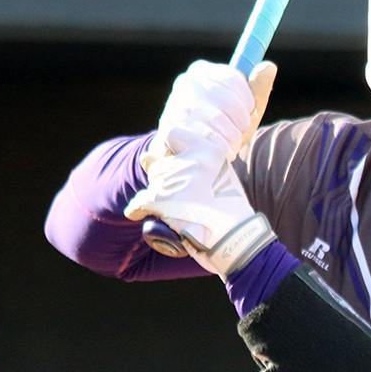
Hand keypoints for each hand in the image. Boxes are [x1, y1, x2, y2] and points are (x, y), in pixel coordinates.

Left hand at [126, 146, 271, 275]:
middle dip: (166, 179)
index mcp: (207, 149)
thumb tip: (145, 157)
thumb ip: (191, 161)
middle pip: (160, 163)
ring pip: (152, 183)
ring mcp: (173, 179)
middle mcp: (190, 160)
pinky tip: (137, 213)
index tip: (175, 161)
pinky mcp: (160, 200)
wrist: (233, 237)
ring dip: (159, 196)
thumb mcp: (220, 174)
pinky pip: (139, 202)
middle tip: (184, 198)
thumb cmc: (228, 208)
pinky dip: (137, 209)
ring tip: (176, 211)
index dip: (168, 149)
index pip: (171, 134)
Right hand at [147, 60, 277, 168]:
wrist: (193, 156)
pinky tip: (221, 152)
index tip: (249, 114)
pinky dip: (219, 147)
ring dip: (231, 135)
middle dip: (241, 120)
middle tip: (241, 131)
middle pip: (227, 100)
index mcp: (202, 71)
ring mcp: (175, 104)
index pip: (234, 78)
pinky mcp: (170, 127)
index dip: (248, 101)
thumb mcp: (244, 107)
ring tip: (232, 143)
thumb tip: (269, 66)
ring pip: (217, 119)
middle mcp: (186, 82)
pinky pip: (204, 136)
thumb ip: (258, 88)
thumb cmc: (222, 127)